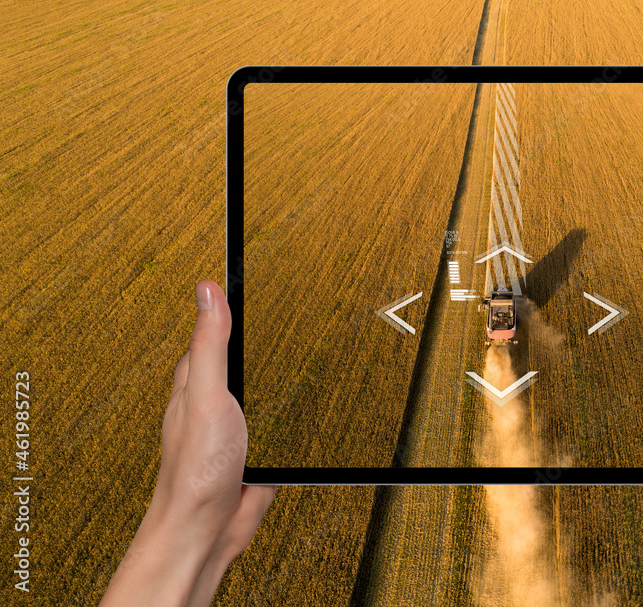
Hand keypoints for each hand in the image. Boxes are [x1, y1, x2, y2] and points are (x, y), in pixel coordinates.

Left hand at [102, 279, 276, 606]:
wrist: (210, 528)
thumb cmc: (196, 468)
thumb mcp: (207, 394)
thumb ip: (211, 343)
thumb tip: (207, 290)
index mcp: (196, 379)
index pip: (211, 327)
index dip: (225, 300)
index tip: (239, 267)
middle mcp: (212, 398)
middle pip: (235, 354)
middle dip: (249, 331)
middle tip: (265, 296)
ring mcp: (234, 423)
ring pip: (257, 386)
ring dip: (270, 371)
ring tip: (283, 339)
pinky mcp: (256, 447)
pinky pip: (276, 418)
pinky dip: (286, 408)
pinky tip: (295, 400)